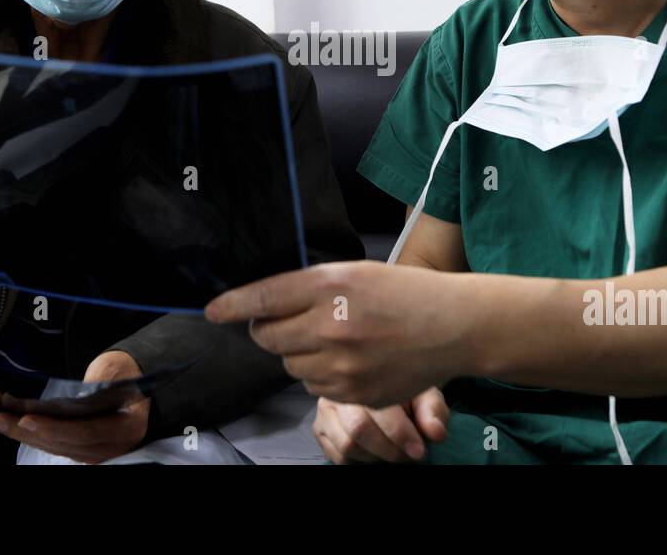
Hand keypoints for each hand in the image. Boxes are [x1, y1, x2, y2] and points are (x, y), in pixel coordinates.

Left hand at [0, 351, 150, 463]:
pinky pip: (48, 440)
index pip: (84, 432)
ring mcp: (92, 450)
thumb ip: (101, 381)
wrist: (138, 387)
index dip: (54, 427)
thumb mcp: (120, 371)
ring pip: (49, 443)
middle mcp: (108, 446)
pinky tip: (3, 416)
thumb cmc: (128, 373)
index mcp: (125, 428)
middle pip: (60, 442)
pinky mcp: (77, 446)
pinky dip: (24, 429)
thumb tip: (76, 388)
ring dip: (16, 431)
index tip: (26, 418)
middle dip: (23, 431)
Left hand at [205, 260, 474, 406]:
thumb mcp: (355, 272)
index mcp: (331, 286)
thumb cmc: (403, 292)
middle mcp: (332, 326)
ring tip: (334, 338)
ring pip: (289, 366)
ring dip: (299, 353)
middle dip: (271, 329)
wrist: (453, 326)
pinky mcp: (355, 394)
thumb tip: (261, 304)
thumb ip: (309, 286)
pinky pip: (316, 388)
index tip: (213, 311)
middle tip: (292, 320)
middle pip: (268, 338)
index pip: (264, 298)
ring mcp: (344, 366)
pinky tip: (351, 359)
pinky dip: (322, 375)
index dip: (232, 306)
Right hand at [313, 387, 448, 463]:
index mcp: (365, 373)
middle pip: (358, 428)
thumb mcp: (426, 396)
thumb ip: (432, 412)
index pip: (377, 409)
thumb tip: (435, 433)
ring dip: (375, 457)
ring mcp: (325, 410)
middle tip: (409, 456)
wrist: (386, 387)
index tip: (419, 450)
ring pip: (346, 445)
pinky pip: (337, 455)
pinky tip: (375, 453)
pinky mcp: (319, 429)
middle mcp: (339, 389)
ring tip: (393, 453)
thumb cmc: (406, 392)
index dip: (400, 434)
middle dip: (389, 450)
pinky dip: (359, 461)